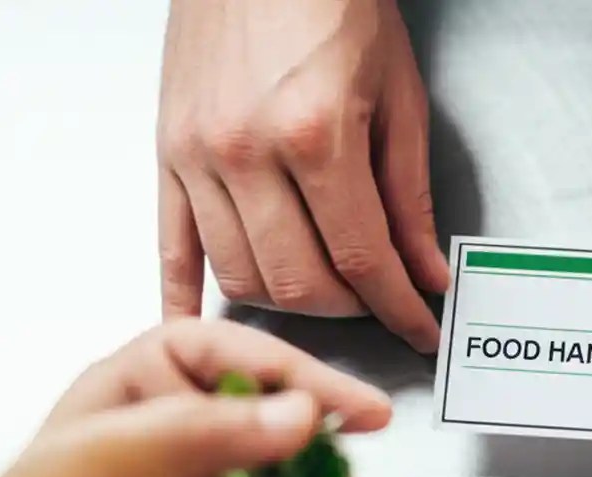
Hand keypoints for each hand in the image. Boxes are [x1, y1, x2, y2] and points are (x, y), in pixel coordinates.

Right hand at [157, 0, 445, 352]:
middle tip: (379, 301)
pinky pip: (171, 246)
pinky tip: (208, 322)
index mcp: (315, 134)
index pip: (363, 259)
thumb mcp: (399, 98)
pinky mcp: (167, 152)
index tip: (420, 330)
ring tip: (327, 291)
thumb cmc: (336, 5)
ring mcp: (198, 155)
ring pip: (242, 276)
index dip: (398, 308)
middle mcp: (247, 151)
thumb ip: (409, 197)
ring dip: (290, 302)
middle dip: (351, 308)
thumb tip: (424, 271)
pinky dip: (188, 294)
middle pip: (299, 281)